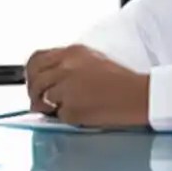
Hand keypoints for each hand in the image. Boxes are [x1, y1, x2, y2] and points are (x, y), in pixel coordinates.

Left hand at [23, 44, 149, 128]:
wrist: (140, 96)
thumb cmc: (122, 82)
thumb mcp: (92, 61)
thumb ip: (67, 66)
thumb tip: (48, 80)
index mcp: (72, 52)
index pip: (36, 59)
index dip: (31, 74)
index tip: (34, 83)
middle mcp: (66, 66)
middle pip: (34, 78)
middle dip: (34, 92)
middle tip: (42, 103)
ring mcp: (67, 86)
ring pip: (42, 97)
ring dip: (48, 107)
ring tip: (63, 110)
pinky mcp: (72, 107)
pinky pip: (58, 115)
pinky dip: (65, 118)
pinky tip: (81, 115)